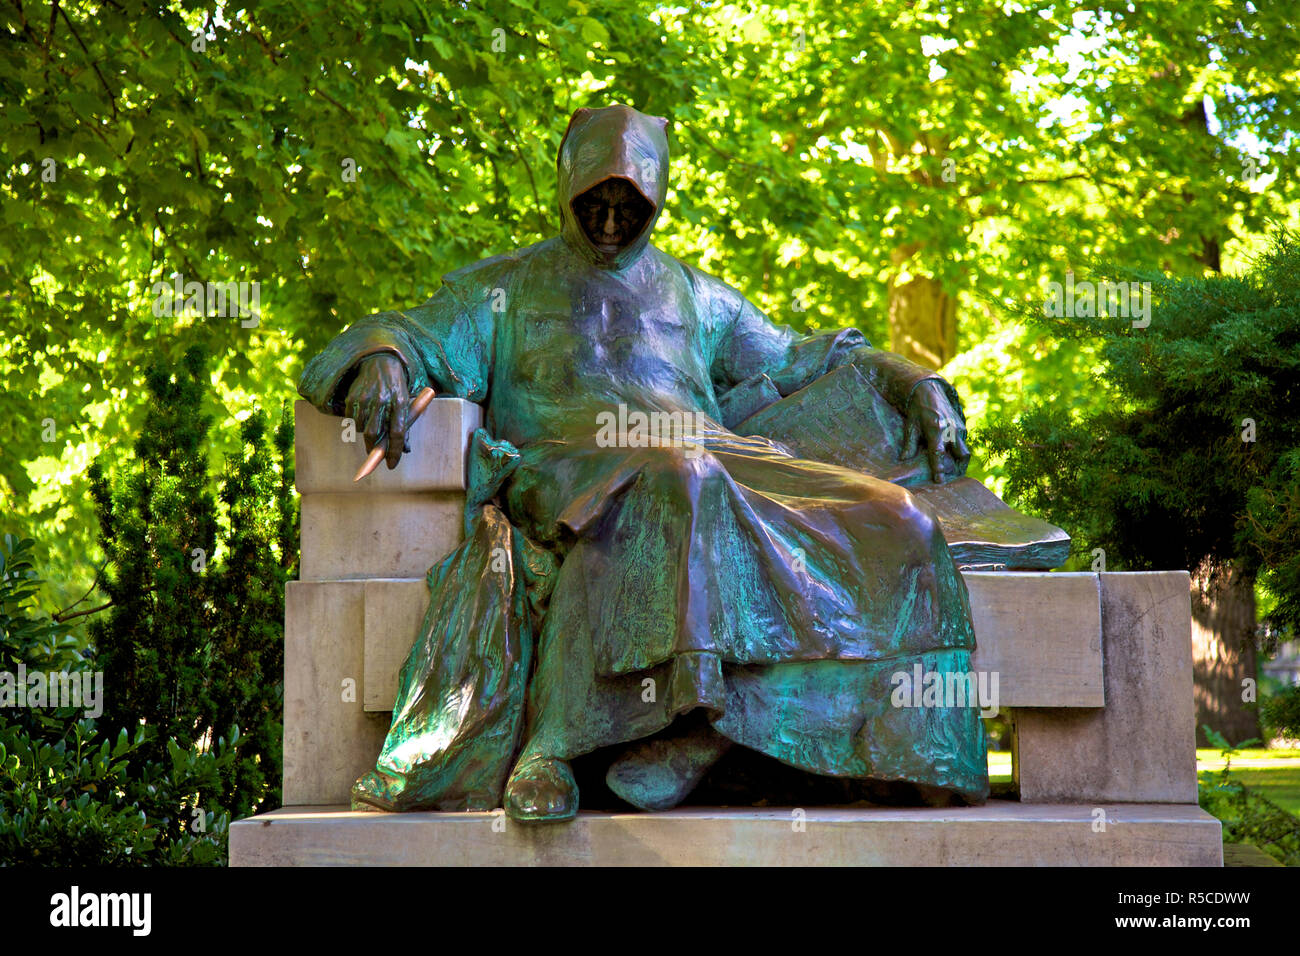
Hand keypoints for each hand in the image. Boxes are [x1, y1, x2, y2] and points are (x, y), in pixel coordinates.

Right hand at [343, 354, 411, 469]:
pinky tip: (363, 414)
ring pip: (361, 428)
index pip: (398, 432)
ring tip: (370, 426)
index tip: (392, 464)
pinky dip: (356, 422)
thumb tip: (404, 450)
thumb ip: (405, 425)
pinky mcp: (353, 396)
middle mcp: (383, 399)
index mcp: (401, 401)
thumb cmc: (396, 386)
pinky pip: (351, 419)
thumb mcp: (405, 402)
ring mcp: (367, 397)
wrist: (380, 361)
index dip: (394, 451)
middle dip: (373, 448)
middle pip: (374, 433)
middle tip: (374, 453)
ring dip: (364, 433)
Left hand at [901, 380, 970, 482]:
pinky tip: (953, 459)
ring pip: (965, 451)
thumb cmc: (917, 410)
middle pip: (962, 455)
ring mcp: (959, 427)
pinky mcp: (962, 425)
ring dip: (961, 462)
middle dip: (959, 468)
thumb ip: (909, 444)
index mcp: (936, 429)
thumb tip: (904, 460)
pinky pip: (964, 443)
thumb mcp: (911, 426)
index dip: (939, 468)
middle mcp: (951, 429)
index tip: (939, 480)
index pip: (939, 453)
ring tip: (954, 472)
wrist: (929, 390)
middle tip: (951, 478)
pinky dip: (960, 453)